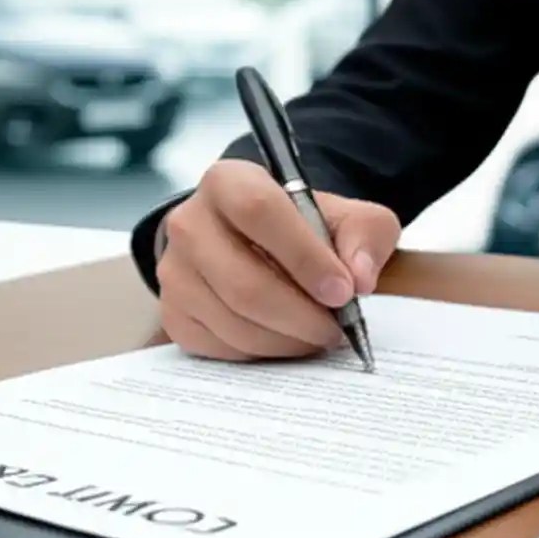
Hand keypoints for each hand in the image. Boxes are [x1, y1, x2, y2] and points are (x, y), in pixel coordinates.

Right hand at [156, 160, 400, 360]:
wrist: (256, 243)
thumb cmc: (303, 228)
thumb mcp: (347, 216)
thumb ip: (365, 236)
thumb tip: (359, 277)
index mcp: (228, 183)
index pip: (259, 212)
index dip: (304, 257)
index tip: (342, 292)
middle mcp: (189, 223)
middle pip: (244, 283)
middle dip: (300, 317)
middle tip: (334, 330)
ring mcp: (174, 272)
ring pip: (232, 322)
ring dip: (285, 341)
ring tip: (316, 336)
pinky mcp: (173, 313)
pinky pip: (219, 347)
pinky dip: (261, 354)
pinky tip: (285, 340)